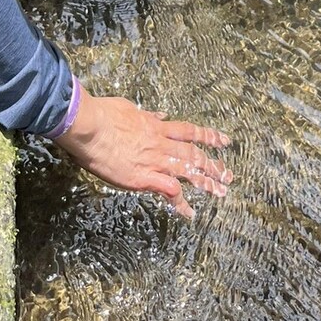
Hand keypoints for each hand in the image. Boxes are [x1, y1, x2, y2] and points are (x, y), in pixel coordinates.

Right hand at [56, 86, 232, 219]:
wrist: (91, 127)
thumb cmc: (104, 114)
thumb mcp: (129, 108)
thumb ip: (146, 116)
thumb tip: (158, 116)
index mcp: (156, 127)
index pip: (189, 131)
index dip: (208, 136)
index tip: (223, 141)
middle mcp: (161, 144)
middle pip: (193, 154)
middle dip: (213, 165)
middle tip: (228, 175)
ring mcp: (155, 161)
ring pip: (188, 171)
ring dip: (206, 182)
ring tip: (220, 192)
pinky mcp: (144, 178)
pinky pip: (169, 190)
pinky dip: (181, 202)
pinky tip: (189, 212)